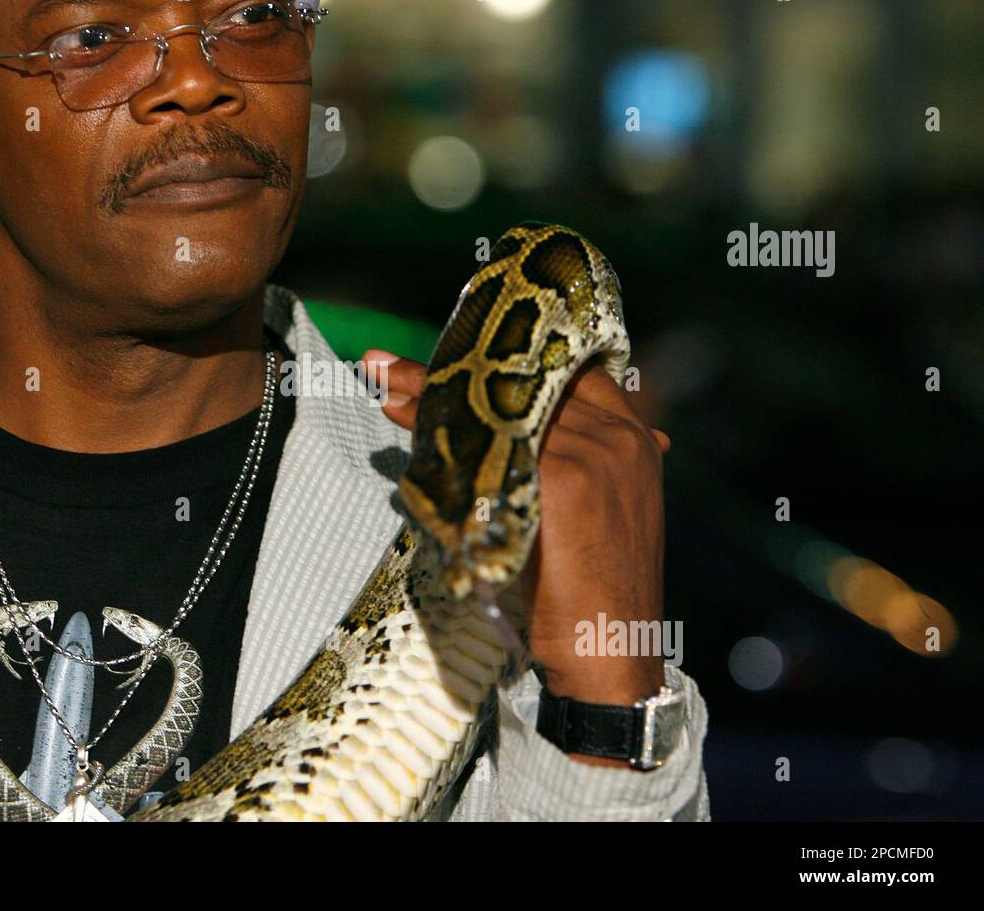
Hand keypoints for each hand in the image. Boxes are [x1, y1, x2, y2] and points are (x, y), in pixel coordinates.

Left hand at [363, 349, 669, 764]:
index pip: (561, 373)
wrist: (611, 659)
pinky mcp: (564, 482)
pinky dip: (442, 431)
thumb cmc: (590, 595)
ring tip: (381, 383)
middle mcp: (618, 437)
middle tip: (388, 365)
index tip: (454, 354)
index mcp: (632, 439)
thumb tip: (510, 437)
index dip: (502, 362)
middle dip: (451, 374)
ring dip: (432, 396)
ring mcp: (592, 455)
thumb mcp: (592, 514)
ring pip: (498, 410)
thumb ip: (571, 465)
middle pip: (520, 386)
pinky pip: (491, 443)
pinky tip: (406, 423)